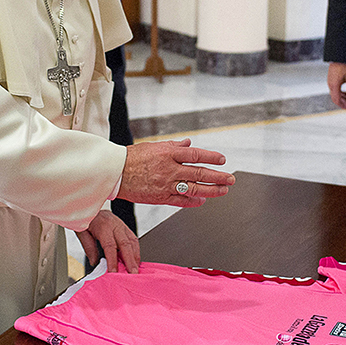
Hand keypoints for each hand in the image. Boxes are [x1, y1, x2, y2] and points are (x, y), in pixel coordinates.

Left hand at [75, 210, 140, 273]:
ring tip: (135, 269)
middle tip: (132, 273)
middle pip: (125, 245)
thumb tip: (95, 263)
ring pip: (132, 242)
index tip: (114, 272)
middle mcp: (115, 225)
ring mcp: (122, 225)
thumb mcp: (81, 232)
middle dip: (130, 261)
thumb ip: (88, 247)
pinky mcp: (125, 227)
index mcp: (103, 227)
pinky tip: (136, 259)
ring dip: (135, 256)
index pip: (110, 246)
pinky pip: (134, 239)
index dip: (113, 260)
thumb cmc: (86, 219)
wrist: (91, 205)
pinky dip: (136, 250)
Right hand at [119, 139, 233, 205]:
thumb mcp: (155, 146)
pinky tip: (202, 200)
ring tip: (223, 190)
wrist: (115, 173)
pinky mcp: (161, 197)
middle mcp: (170, 169)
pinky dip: (194, 201)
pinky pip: (181, 201)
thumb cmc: (133, 158)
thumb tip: (189, 143)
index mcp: (168, 154)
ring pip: (194, 189)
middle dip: (218, 177)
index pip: (196, 155)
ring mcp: (166, 185)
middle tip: (230, 179)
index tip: (223, 160)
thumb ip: (174, 146)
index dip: (212, 157)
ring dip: (212, 190)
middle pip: (200, 173)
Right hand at [327, 62, 345, 109]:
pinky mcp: (331, 80)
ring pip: (335, 94)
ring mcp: (330, 82)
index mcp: (334, 85)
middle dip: (343, 103)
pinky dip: (340, 93)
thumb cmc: (345, 66)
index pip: (337, 100)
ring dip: (342, 99)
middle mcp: (330, 85)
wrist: (339, 56)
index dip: (343, 105)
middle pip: (335, 98)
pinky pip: (335, 90)